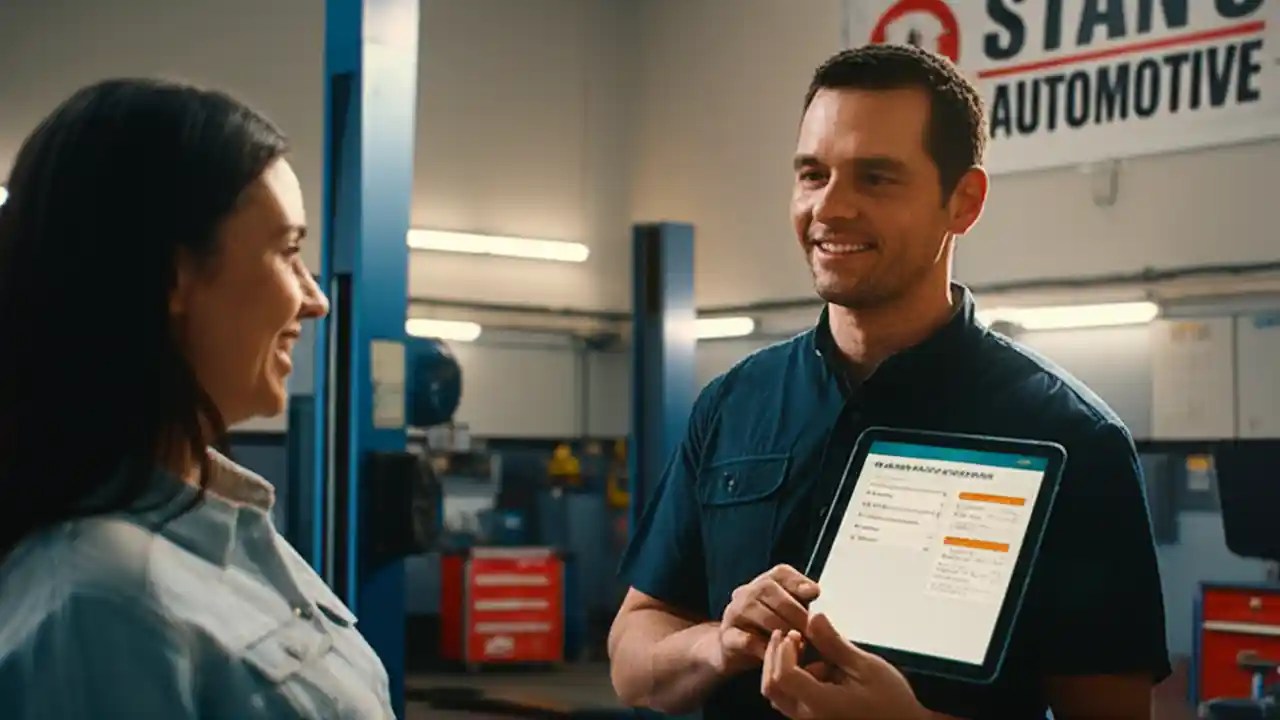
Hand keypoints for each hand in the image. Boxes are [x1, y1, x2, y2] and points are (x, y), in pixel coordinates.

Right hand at [716, 564, 820, 675]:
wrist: (738, 652)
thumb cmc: (772, 630)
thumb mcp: (792, 614)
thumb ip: (804, 603)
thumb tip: (815, 591)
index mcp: (766, 582)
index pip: (781, 573)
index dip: (798, 581)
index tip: (815, 594)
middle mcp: (746, 592)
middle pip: (768, 590)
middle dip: (794, 611)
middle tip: (813, 630)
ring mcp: (733, 613)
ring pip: (755, 611)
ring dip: (781, 628)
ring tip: (799, 643)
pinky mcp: (727, 637)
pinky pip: (746, 639)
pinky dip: (765, 647)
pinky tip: (780, 655)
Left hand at [761, 613, 928, 719]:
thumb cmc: (891, 702)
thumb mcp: (866, 667)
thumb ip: (834, 644)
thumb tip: (814, 618)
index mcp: (821, 704)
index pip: (784, 676)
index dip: (783, 651)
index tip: (794, 633)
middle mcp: (808, 717)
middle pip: (771, 687)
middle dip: (775, 656)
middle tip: (788, 635)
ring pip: (778, 694)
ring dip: (782, 667)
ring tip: (805, 648)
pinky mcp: (813, 719)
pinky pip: (790, 699)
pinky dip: (794, 679)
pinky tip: (817, 666)